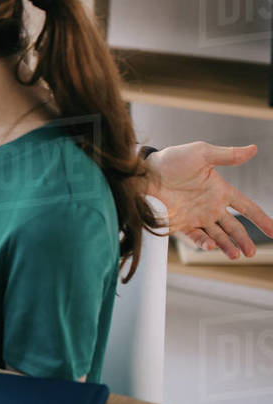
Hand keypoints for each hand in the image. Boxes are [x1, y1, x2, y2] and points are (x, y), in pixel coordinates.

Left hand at [148, 143, 272, 259]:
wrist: (142, 174)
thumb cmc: (171, 161)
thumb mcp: (202, 154)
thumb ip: (227, 155)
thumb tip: (254, 148)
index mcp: (220, 190)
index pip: (247, 207)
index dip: (262, 219)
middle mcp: (210, 206)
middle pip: (234, 228)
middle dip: (244, 240)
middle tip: (251, 252)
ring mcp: (196, 217)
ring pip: (219, 236)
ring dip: (228, 246)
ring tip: (236, 255)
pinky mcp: (181, 224)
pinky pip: (197, 237)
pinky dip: (205, 243)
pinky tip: (211, 245)